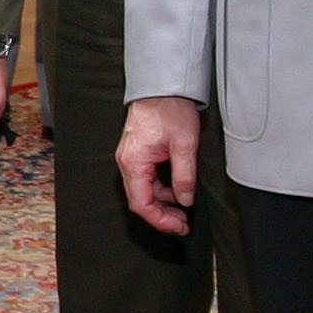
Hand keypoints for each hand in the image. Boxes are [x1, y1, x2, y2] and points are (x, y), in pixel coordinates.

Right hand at [116, 95, 202, 234]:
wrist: (162, 86)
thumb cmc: (170, 108)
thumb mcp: (185, 144)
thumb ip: (185, 176)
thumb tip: (185, 199)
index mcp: (134, 162)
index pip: (142, 203)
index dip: (160, 220)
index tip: (179, 226)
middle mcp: (127, 162)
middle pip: (140, 200)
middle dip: (162, 214)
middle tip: (184, 222)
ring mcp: (131, 157)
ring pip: (143, 190)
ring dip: (163, 201)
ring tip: (184, 205)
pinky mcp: (137, 153)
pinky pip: (146, 178)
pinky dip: (161, 188)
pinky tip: (176, 188)